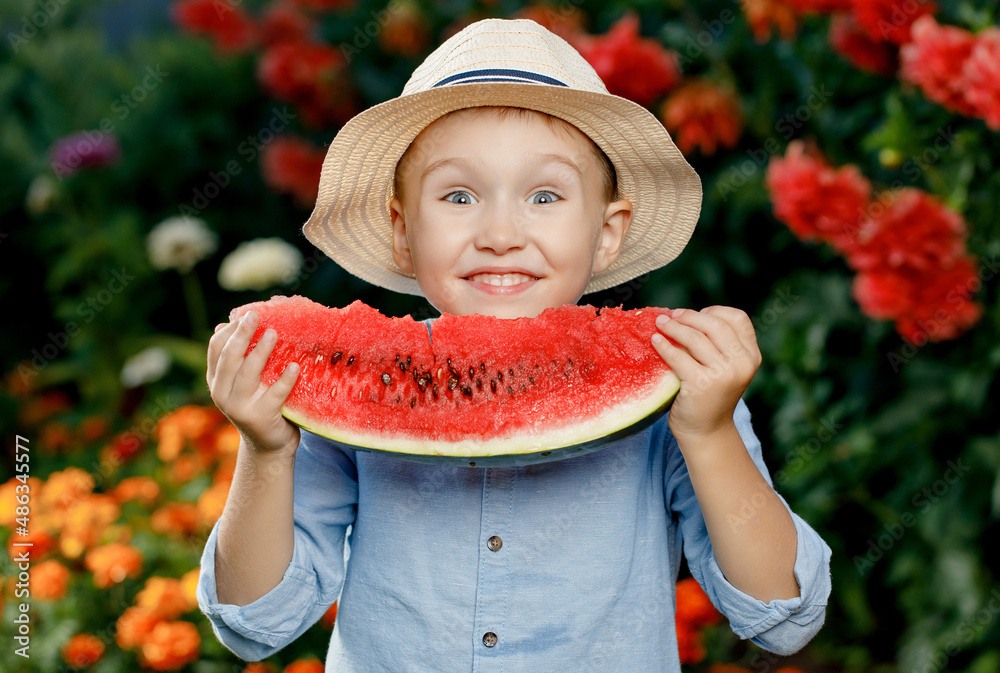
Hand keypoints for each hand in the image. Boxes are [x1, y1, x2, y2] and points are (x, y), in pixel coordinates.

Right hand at [207, 309, 300, 455]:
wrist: (269, 445)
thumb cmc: (259, 405)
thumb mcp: (243, 383)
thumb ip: (237, 359)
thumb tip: (225, 323)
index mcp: (216, 381)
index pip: (216, 349)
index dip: (229, 330)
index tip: (245, 314)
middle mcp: (222, 394)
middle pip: (229, 358)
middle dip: (241, 334)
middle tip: (255, 316)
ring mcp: (239, 408)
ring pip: (248, 374)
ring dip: (261, 351)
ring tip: (273, 333)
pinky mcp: (261, 418)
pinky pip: (274, 394)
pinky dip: (285, 379)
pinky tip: (294, 366)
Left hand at [651, 306, 761, 440]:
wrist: (706, 431)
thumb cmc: (710, 395)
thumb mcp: (724, 367)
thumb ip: (716, 344)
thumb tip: (683, 314)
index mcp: (751, 356)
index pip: (738, 319)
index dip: (716, 311)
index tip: (697, 313)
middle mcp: (742, 364)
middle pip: (714, 325)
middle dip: (689, 316)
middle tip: (671, 315)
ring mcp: (723, 374)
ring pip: (695, 338)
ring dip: (673, 327)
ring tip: (660, 324)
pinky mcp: (702, 384)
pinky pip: (678, 356)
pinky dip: (664, 346)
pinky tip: (655, 341)